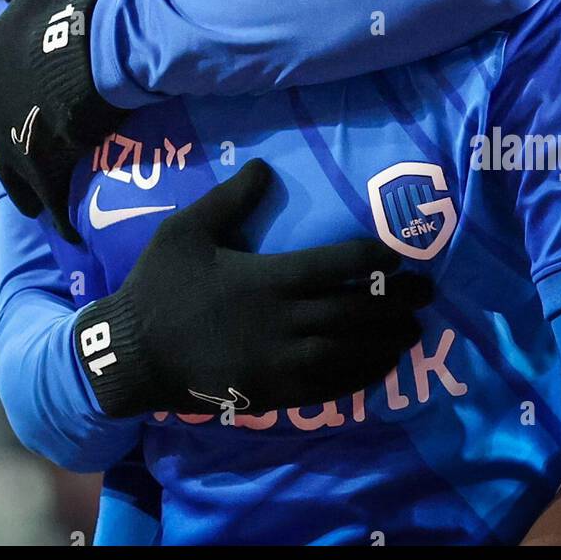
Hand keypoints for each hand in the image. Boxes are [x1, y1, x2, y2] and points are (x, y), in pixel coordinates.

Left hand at [0, 0, 123, 240]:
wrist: (107, 55)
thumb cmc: (72, 11)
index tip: (7, 66)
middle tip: (23, 115)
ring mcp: (5, 138)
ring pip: (1, 163)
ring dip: (16, 166)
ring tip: (38, 175)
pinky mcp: (35, 168)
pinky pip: (36, 196)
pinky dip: (51, 208)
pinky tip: (66, 221)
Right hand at [74, 158, 432, 416]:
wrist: (133, 352)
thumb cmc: (160, 285)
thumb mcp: (187, 230)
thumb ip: (231, 199)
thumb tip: (266, 168)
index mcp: (266, 278)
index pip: (335, 266)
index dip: (374, 260)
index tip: (400, 254)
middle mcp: (281, 321)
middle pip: (354, 312)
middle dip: (395, 302)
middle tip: (427, 293)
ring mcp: (279, 362)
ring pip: (348, 352)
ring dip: (386, 341)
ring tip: (413, 330)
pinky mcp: (272, 391)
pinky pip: (328, 386)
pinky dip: (361, 376)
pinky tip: (380, 366)